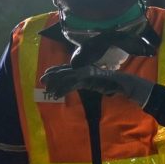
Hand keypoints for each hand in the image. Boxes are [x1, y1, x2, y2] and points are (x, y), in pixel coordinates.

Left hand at [40, 65, 154, 104]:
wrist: (122, 83)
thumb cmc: (111, 83)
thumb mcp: (96, 82)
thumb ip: (88, 81)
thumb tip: (82, 83)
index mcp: (84, 68)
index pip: (67, 68)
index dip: (56, 70)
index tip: (47, 73)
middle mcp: (84, 69)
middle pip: (64, 71)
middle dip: (53, 75)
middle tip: (42, 80)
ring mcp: (85, 73)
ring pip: (66, 77)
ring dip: (56, 84)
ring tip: (48, 90)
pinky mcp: (88, 80)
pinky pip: (72, 85)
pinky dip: (63, 90)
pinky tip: (57, 95)